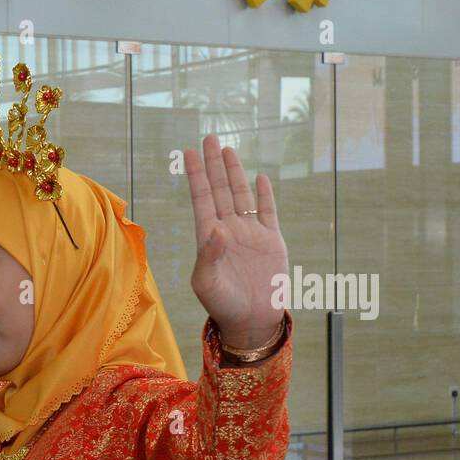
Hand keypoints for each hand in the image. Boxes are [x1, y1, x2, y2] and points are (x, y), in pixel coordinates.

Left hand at [184, 135, 288, 348]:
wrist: (252, 320)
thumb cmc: (222, 305)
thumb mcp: (206, 283)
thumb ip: (208, 255)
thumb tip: (217, 228)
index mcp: (208, 238)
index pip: (201, 199)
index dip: (196, 176)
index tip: (189, 153)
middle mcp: (228, 230)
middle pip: (220, 190)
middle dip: (214, 165)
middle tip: (209, 138)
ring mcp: (250, 233)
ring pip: (241, 195)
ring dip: (234, 172)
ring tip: (227, 150)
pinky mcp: (271, 240)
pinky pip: (267, 211)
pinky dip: (264, 194)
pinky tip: (258, 177)